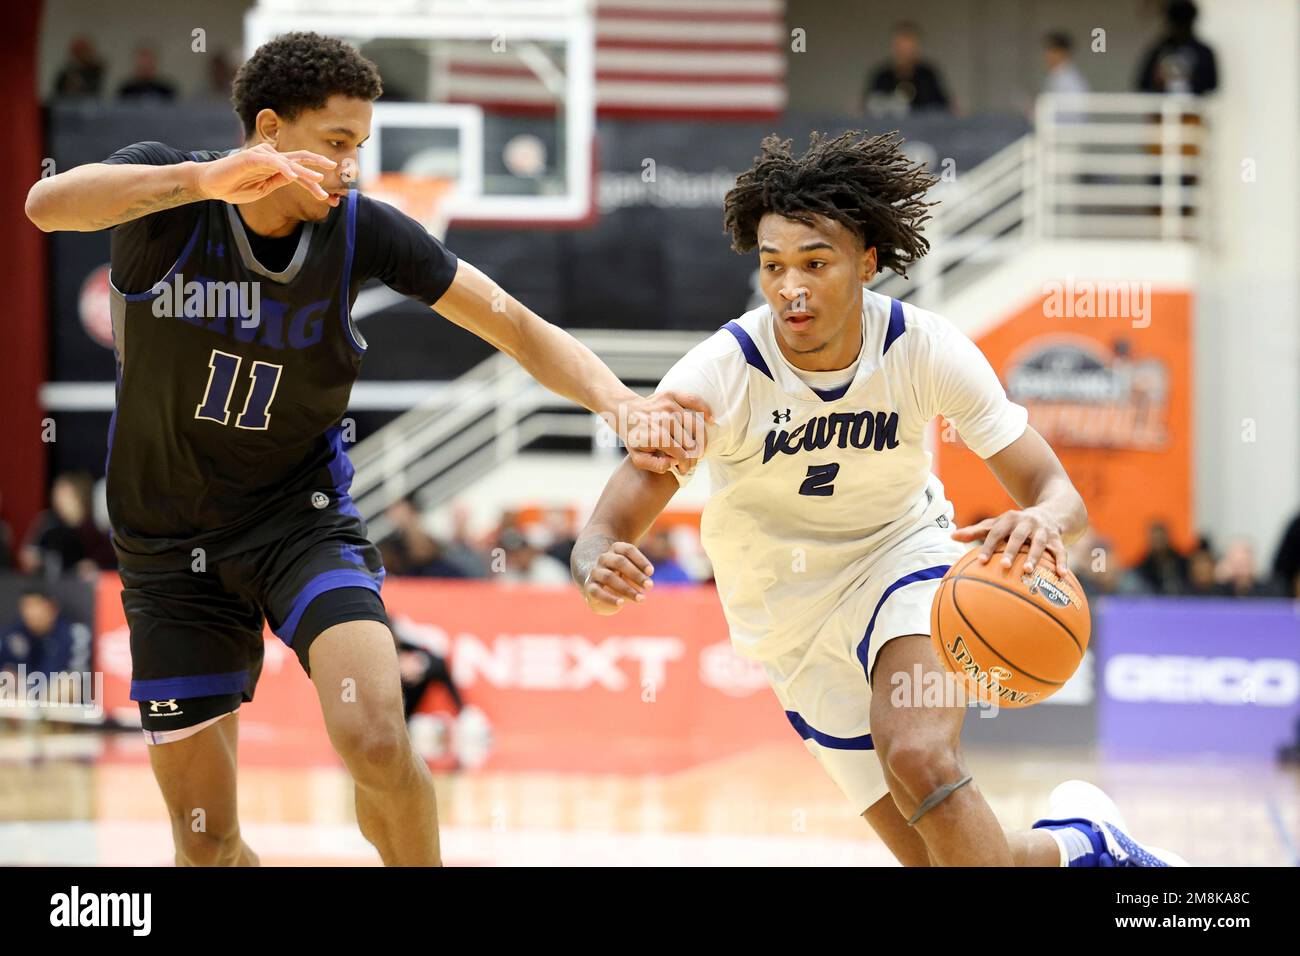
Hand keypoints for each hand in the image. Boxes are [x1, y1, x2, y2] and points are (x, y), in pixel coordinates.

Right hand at [194, 143, 335, 203]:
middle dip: (317, 162)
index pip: (298, 171)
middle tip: (334, 167)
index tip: (327, 194)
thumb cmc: (234, 187)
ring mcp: (261, 156)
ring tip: (318, 179)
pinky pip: (271, 162)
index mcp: (275, 168)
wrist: (211, 185)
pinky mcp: (250, 157)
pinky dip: (284, 167)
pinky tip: (293, 174)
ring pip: (288, 162)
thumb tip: (294, 177)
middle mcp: (270, 158)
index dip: (312, 181)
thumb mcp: (262, 189)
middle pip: (298, 158)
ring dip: (304, 171)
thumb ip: (277, 182)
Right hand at [581, 541, 654, 614]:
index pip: (628, 550)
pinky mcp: (589, 586)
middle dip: (636, 574)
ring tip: (641, 599)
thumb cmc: (622, 577)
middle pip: (619, 561)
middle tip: (650, 586)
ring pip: (609, 577)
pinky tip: (621, 604)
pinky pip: (597, 592)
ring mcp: (595, 572)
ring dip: (627, 589)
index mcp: (616, 549)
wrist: (599, 586)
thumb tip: (645, 584)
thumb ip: (638, 577)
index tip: (651, 572)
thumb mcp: (632, 574)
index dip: (640, 560)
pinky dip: (610, 598)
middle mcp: (604, 558)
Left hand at [620, 391, 713, 474]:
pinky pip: (694, 401)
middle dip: (693, 455)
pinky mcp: (672, 395)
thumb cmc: (634, 437)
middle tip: (690, 462)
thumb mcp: (637, 458)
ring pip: (696, 425)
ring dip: (700, 440)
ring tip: (698, 448)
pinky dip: (705, 410)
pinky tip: (710, 420)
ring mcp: (668, 406)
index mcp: (655, 435)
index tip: (683, 469)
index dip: (685, 465)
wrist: (625, 412)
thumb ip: (654, 466)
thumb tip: (672, 463)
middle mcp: (664, 419)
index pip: (681, 454)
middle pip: (690, 442)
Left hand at [951, 507, 1068, 574]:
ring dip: (1034, 556)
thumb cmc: (1017, 523)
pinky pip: (1060, 551)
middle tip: (1003, 565)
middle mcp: (1027, 523)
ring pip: (1040, 543)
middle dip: (1011, 550)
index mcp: (1009, 519)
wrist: (1052, 510)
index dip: (987, 545)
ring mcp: (1043, 530)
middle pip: (1018, 536)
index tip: (980, 561)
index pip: (996, 532)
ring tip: (1028, 571)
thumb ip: (977, 531)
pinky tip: (1062, 576)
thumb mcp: (999, 523)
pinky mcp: (1058, 538)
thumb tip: (951, 536)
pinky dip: (1062, 563)